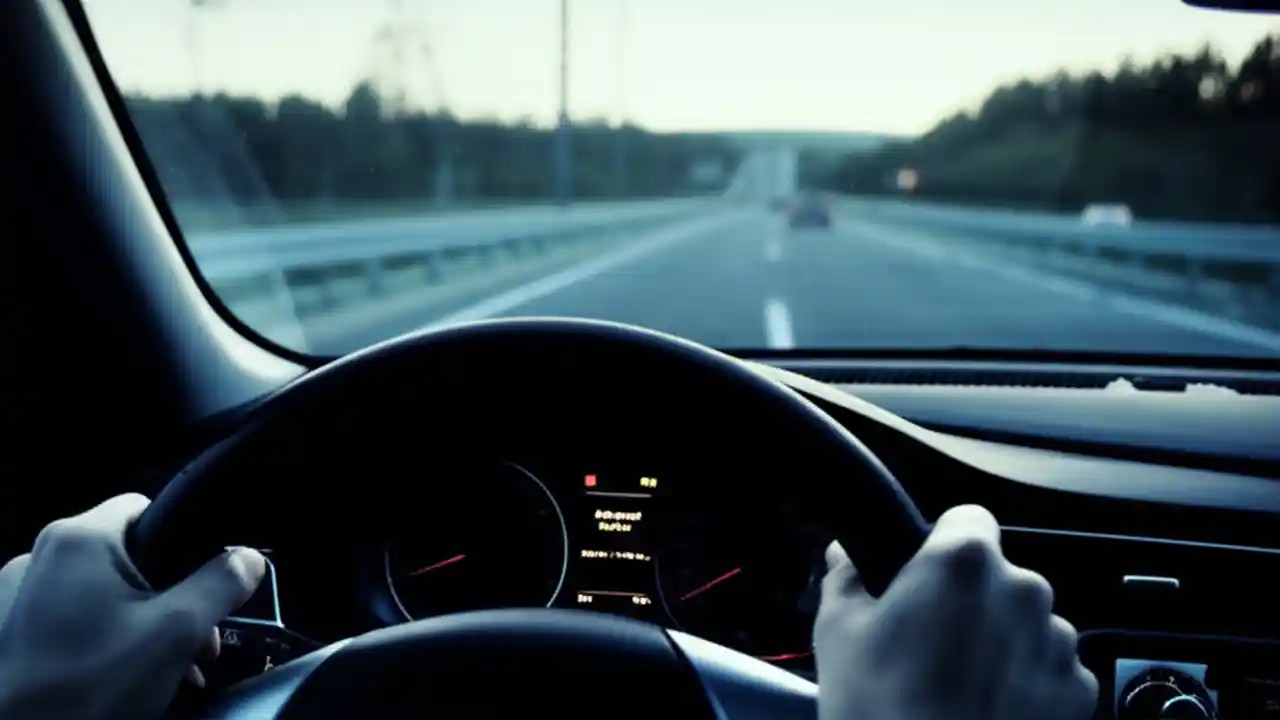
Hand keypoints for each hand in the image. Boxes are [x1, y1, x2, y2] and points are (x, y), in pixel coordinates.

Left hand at [0, 494, 265, 719]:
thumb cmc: (92, 683)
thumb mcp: (176, 633)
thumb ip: (220, 586)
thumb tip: (249, 557)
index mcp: (78, 539)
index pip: (146, 508)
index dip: (187, 542)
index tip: (210, 586)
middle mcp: (39, 556)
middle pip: (128, 557)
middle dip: (173, 597)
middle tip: (200, 644)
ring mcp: (16, 596)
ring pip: (101, 592)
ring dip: (143, 623)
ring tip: (169, 668)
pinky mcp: (12, 632)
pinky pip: (71, 619)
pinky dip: (104, 638)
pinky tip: (126, 675)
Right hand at [814, 505, 1097, 719]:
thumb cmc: (879, 709)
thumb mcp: (838, 633)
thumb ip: (847, 579)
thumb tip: (846, 556)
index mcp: (963, 561)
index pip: (967, 517)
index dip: (941, 543)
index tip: (923, 574)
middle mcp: (1022, 590)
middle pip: (998, 574)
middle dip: (970, 598)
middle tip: (929, 640)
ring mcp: (1056, 642)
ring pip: (1025, 621)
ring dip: (1000, 639)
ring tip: (956, 681)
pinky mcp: (1076, 690)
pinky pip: (1049, 667)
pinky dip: (1024, 681)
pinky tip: (985, 707)